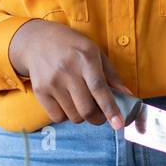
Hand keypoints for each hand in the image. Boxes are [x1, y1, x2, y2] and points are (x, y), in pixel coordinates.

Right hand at [7, 19, 128, 127]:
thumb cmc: (72, 46)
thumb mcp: (95, 52)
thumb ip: (112, 75)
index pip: (99, 88)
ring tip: (81, 103)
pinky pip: (57, 117)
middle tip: (100, 114)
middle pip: (86, 109)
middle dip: (98, 119)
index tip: (119, 124)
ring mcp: (52, 82)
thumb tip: (128, 97)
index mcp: (86, 59)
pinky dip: (66, 116)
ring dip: (82, 117)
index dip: (110, 108)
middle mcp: (68, 71)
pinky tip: (67, 103)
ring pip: (73, 116)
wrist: (37, 41)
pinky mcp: (40, 91)